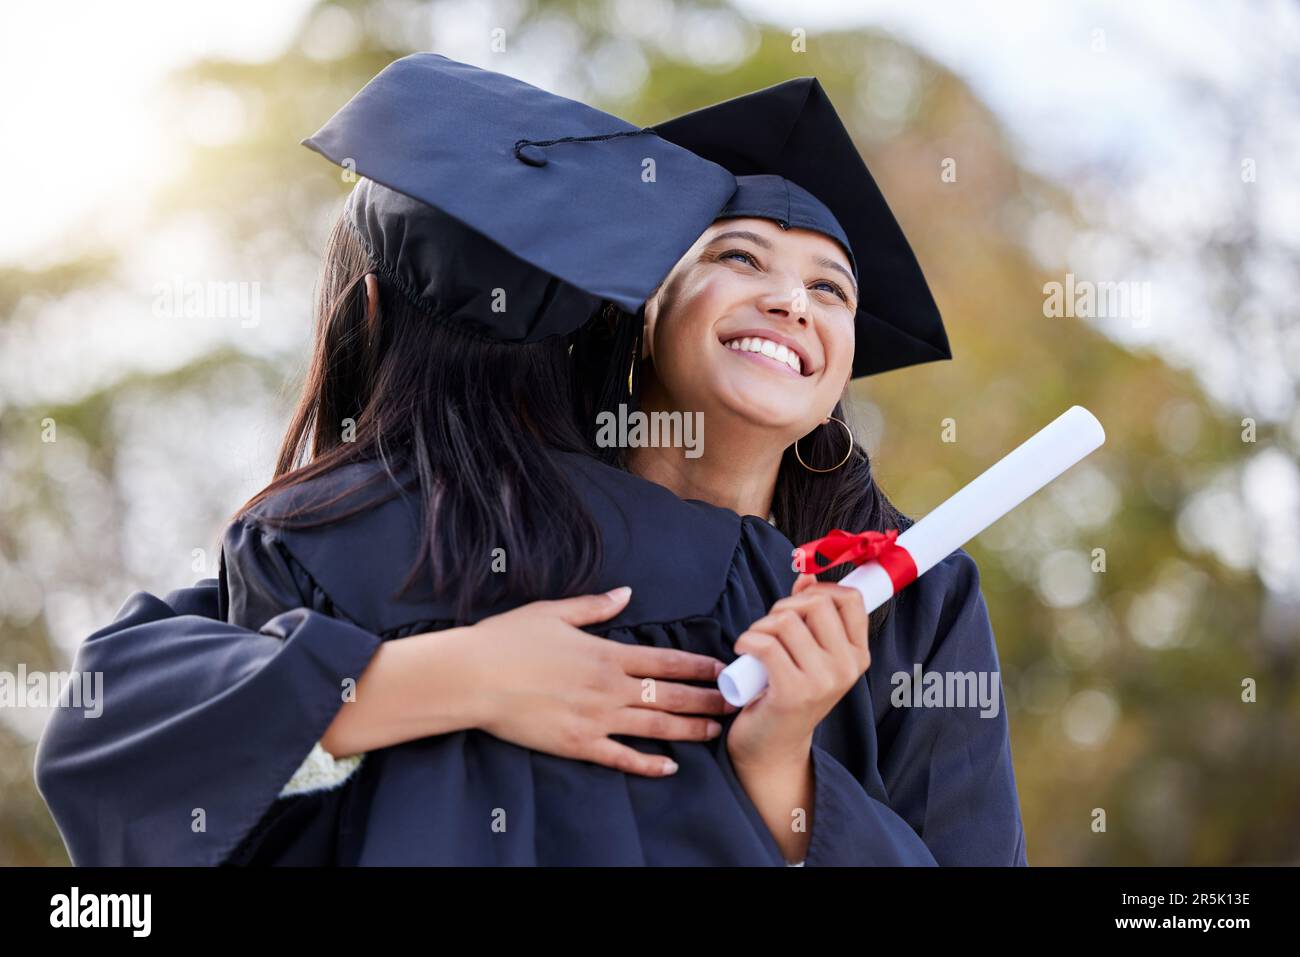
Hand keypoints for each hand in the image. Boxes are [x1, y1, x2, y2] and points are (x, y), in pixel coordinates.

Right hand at [465, 587, 736, 777]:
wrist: (472, 677)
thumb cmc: (508, 639)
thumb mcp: (554, 612)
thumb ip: (595, 606)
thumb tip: (626, 594)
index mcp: (606, 654)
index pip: (665, 661)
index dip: (698, 666)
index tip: (722, 668)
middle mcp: (609, 688)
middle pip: (671, 696)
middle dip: (706, 700)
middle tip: (734, 703)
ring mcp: (595, 719)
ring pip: (655, 726)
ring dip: (689, 729)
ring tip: (715, 731)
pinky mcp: (577, 745)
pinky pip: (621, 758)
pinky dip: (648, 764)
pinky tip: (669, 766)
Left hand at [726, 575, 870, 772]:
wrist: (772, 748)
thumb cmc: (787, 693)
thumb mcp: (807, 653)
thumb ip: (811, 615)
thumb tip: (808, 575)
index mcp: (857, 656)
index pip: (851, 599)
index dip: (820, 590)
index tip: (798, 602)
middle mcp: (846, 668)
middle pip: (816, 603)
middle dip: (784, 606)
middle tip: (770, 628)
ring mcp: (822, 681)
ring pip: (786, 621)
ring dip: (760, 626)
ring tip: (756, 644)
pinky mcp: (793, 693)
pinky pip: (765, 644)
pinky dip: (747, 641)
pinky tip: (743, 652)